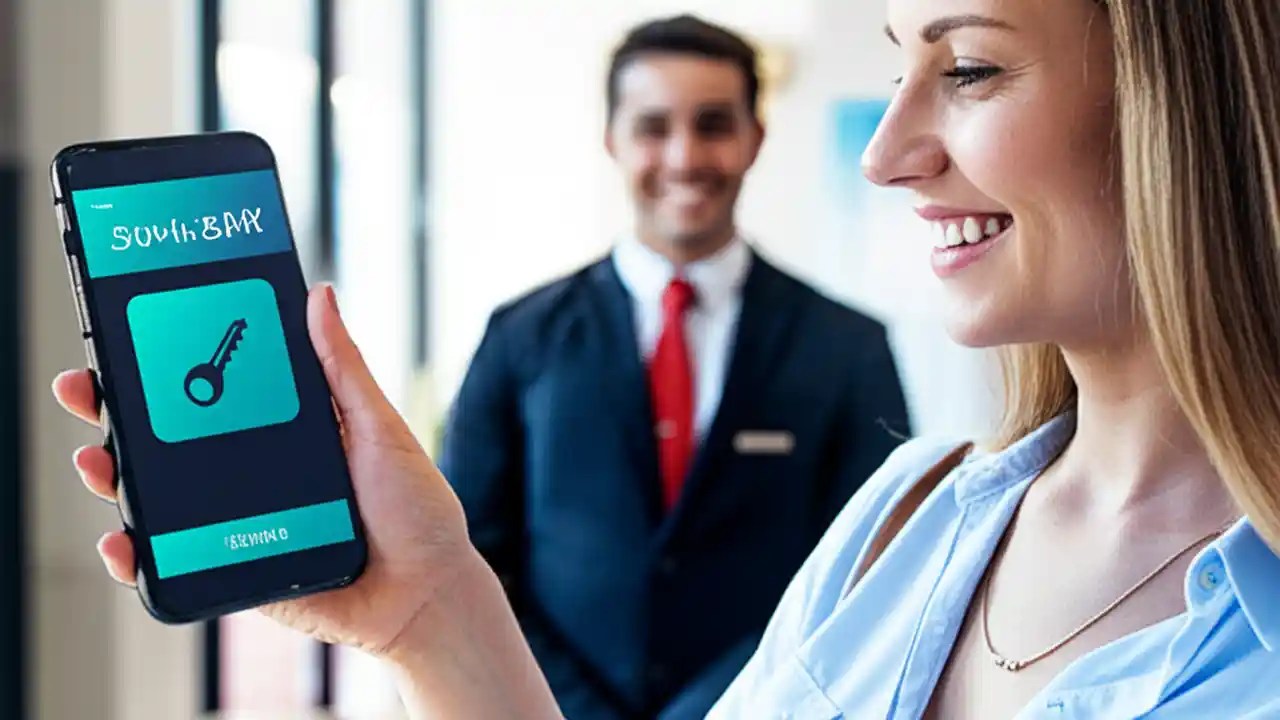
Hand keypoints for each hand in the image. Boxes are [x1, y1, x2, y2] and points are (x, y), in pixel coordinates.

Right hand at [52, 284, 475, 658]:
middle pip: (172, 443)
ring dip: (116, 481)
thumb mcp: (381, 429)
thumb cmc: (416, 510)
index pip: (212, 393)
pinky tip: (122, 541)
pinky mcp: (237, 572)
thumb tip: (319, 295)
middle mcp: (254, 476)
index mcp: (284, 434)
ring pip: (162, 501)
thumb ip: (343, 369)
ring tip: (96, 460)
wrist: (429, 595)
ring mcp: (239, 525)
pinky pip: (176, 564)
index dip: (165, 369)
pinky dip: (138, 557)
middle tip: (84, 389)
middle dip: (116, 416)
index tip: (125, 338)